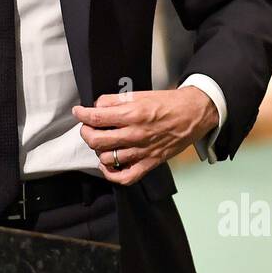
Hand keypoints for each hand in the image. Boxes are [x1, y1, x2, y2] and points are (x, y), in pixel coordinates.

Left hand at [73, 88, 218, 185]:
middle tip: (87, 127)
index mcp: (132, 114)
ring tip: (101, 142)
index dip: (81, 114)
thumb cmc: (168, 103)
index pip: (96, 118)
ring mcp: (142, 151)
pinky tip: (108, 164)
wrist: (193, 114)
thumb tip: (96, 106)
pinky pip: (125, 177)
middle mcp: (135, 134)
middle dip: (86, 133)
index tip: (78, 112)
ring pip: (107, 158)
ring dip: (98, 151)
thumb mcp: (140, 94)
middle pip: (96, 140)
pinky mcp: (149, 163)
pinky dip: (112, 174)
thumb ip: (116, 100)